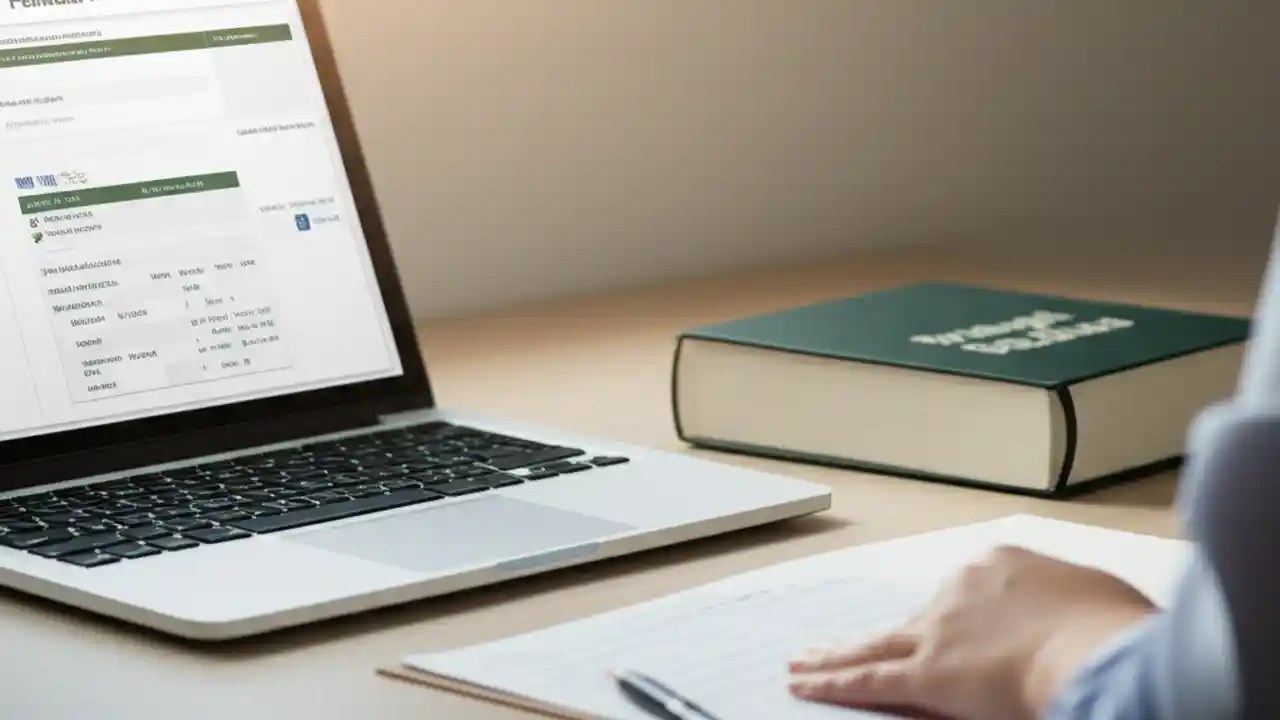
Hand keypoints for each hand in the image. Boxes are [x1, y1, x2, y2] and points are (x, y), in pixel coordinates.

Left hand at [787, 546, 1156, 719]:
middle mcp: (959, 590)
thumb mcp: (1099, 597)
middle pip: (913, 616)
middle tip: (845, 641)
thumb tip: (1076, 616)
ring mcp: (938, 630)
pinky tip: (803, 684)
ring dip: (835, 653)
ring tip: (803, 660)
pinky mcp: (926, 672)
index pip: (967, 593)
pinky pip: (867, 678)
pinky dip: (832, 682)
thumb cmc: (1113, 629)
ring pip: (875, 644)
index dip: (958, 618)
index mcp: (1001, 565)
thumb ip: (1071, 604)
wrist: (1096, 651)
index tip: (954, 629)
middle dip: (885, 634)